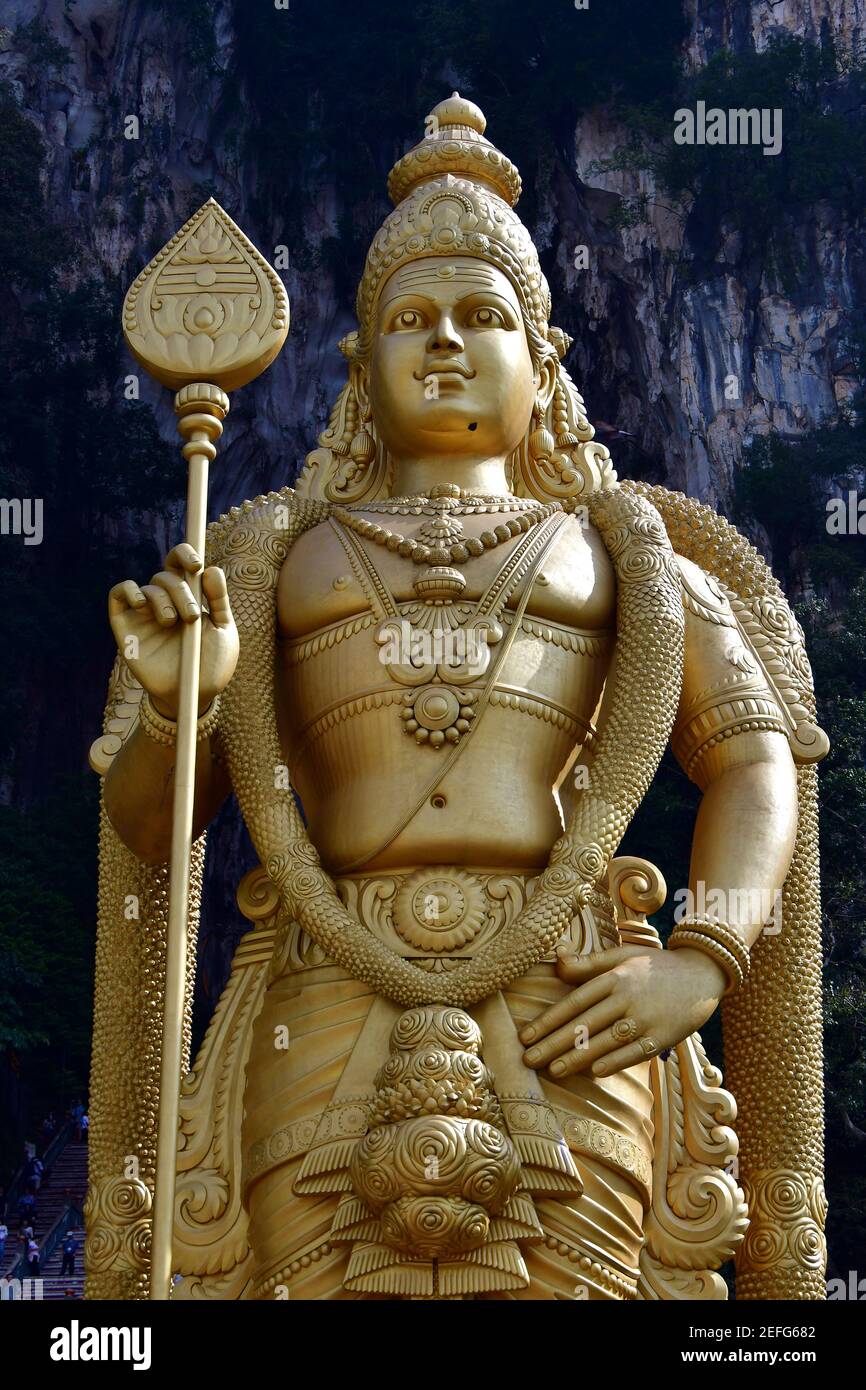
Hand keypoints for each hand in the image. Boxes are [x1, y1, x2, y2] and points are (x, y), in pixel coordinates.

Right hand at [108, 544, 238, 718]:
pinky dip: (128, 591)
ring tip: (172, 623)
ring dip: (163, 600)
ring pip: (148, 587)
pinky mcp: (125, 627)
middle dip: (181, 591)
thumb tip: (211, 568)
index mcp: (190, 597)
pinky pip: (117, 595)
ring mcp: (144, 614)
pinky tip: (142, 603)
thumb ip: (219, 599)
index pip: (181, 564)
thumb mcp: (223, 630)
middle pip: (166, 576)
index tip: (195, 564)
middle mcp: (166, 601)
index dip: (184, 554)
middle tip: (191, 616)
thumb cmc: (212, 664)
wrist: (194, 695)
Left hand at [519, 943, 726, 1079]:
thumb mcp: (623, 956)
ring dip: (579, 1057)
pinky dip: (616, 1061)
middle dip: (554, 1043)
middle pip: (585, 1024)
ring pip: (607, 1040)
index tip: (525, 1036)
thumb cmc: (654, 966)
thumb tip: (557, 959)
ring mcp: (646, 1017)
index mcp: (614, 977)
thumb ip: (589, 962)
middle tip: (528, 1060)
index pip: (574, 1002)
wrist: (702, 973)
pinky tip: (595, 1071)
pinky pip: (636, 1051)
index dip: (548, 1020)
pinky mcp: (664, 1035)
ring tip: (554, 1070)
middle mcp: (627, 996)